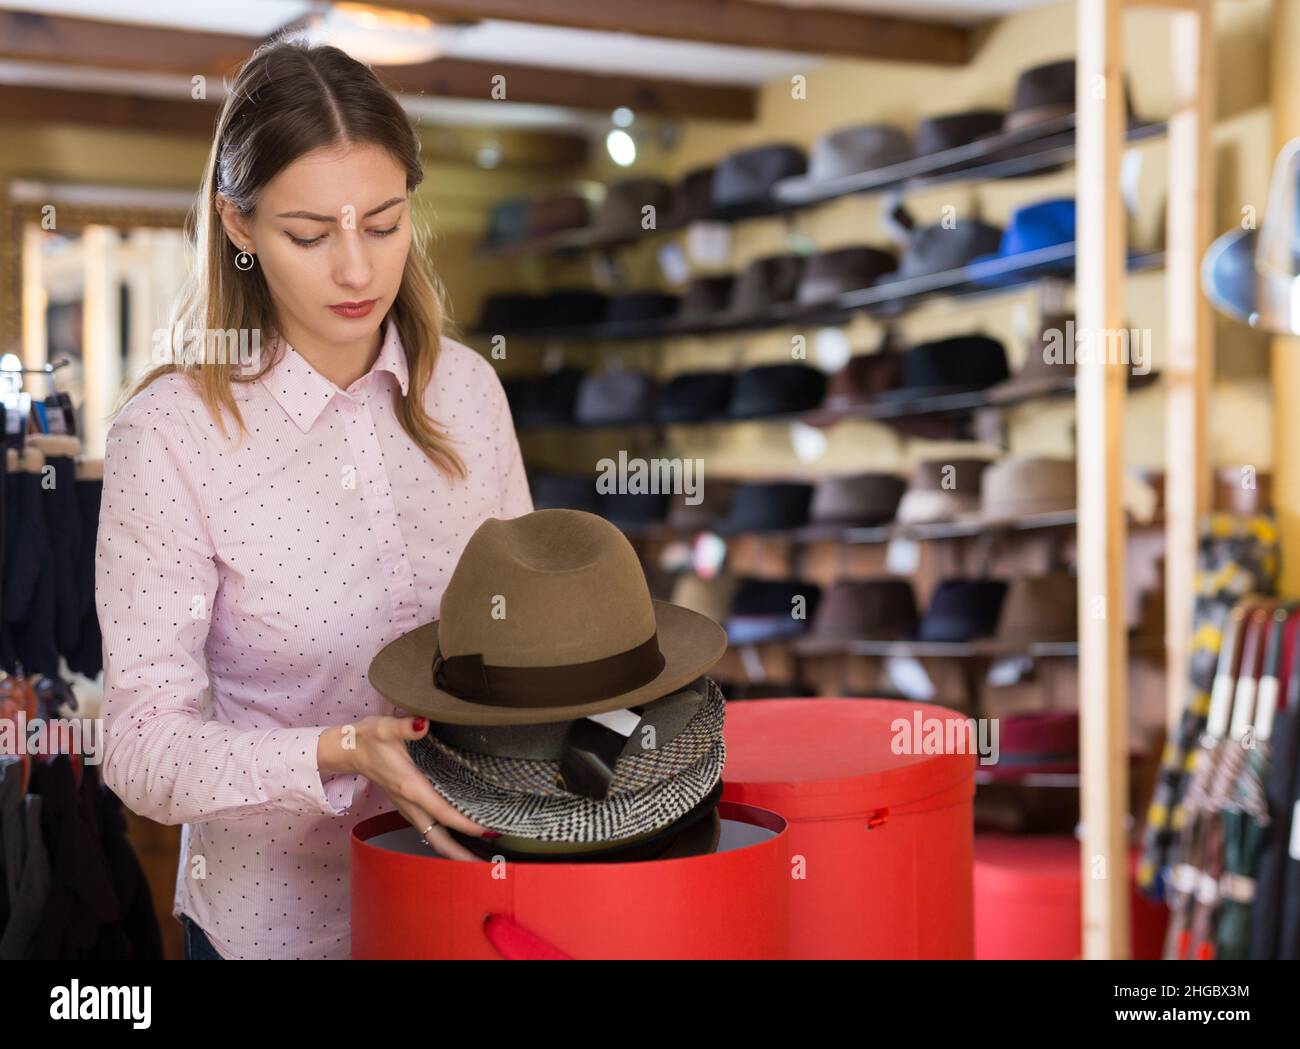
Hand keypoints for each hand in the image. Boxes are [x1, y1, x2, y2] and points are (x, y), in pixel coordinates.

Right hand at [320, 716, 491, 860]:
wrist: (348, 750)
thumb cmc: (368, 739)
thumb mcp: (385, 728)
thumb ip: (405, 727)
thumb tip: (423, 723)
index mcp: (410, 787)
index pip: (443, 813)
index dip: (466, 824)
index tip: (489, 831)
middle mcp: (410, 804)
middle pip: (439, 839)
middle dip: (461, 854)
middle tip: (489, 864)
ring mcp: (408, 808)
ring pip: (434, 838)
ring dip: (455, 850)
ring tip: (481, 856)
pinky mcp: (407, 806)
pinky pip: (430, 829)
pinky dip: (446, 837)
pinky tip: (461, 837)